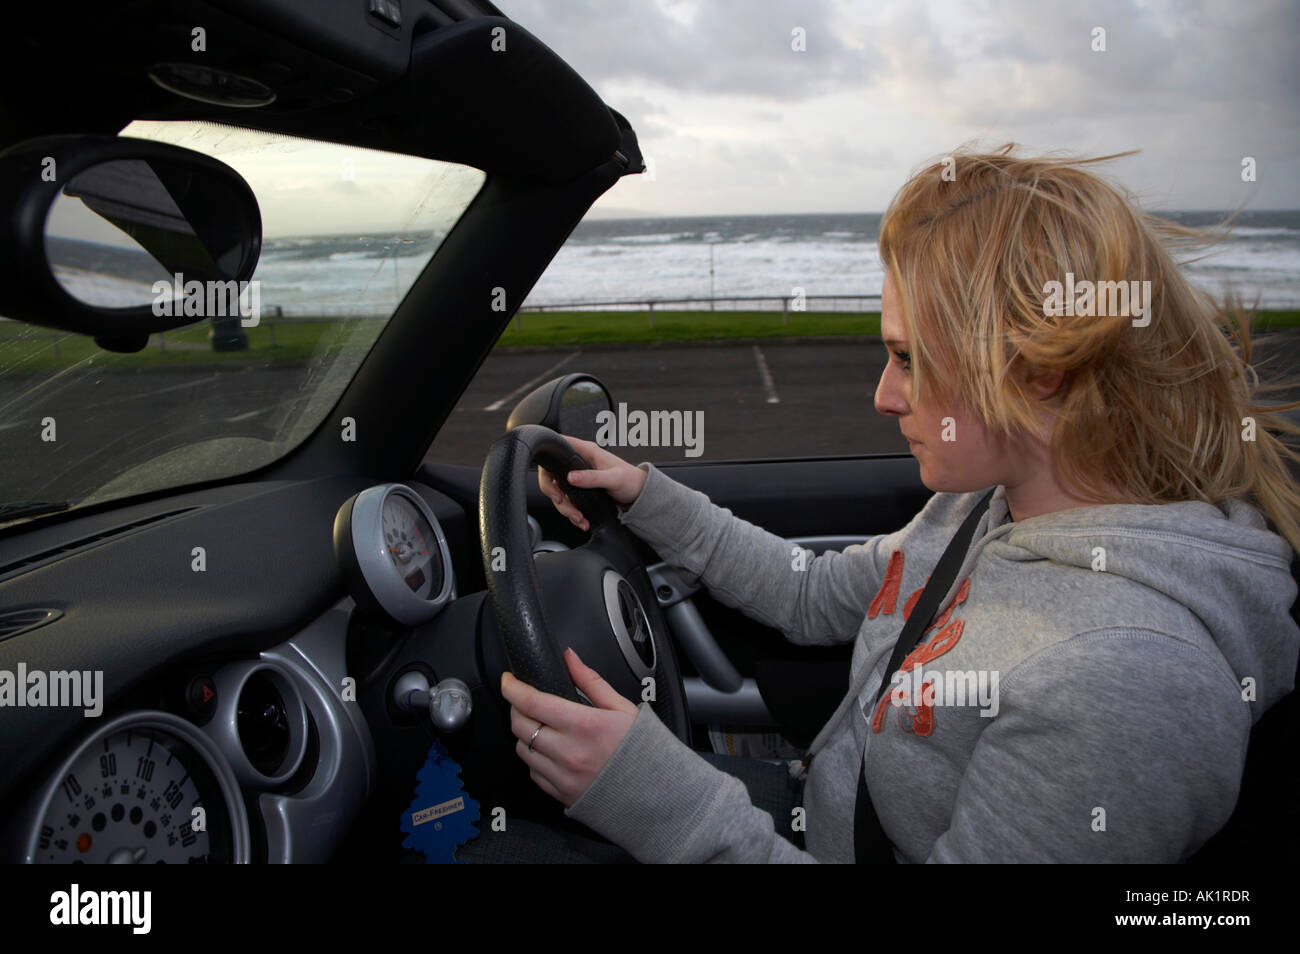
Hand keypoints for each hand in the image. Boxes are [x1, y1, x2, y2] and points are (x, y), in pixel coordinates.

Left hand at [502, 648, 638, 806]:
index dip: (512, 687)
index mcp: (584, 725)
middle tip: (525, 700)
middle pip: (520, 725)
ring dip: (524, 733)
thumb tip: (569, 658)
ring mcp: (563, 775)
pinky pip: (533, 772)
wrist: (656, 791)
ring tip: (541, 726)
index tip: (509, 680)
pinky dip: (535, 758)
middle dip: (516, 707)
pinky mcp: (561, 793)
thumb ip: (590, 680)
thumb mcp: (621, 707)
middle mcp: (569, 752)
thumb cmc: (642, 749)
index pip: (532, 702)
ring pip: (522, 749)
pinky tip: (550, 750)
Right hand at [539, 434, 647, 531]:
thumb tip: (572, 477)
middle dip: (555, 493)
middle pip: (552, 475)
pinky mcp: (580, 490)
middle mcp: (579, 463)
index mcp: (586, 451)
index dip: (548, 462)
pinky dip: (573, 513)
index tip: (552, 481)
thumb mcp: (613, 478)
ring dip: (566, 508)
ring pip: (559, 492)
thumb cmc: (631, 480)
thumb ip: (592, 477)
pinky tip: (582, 520)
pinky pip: (569, 502)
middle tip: (562, 503)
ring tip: (579, 518)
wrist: (639, 494)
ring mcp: (578, 477)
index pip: (558, 447)